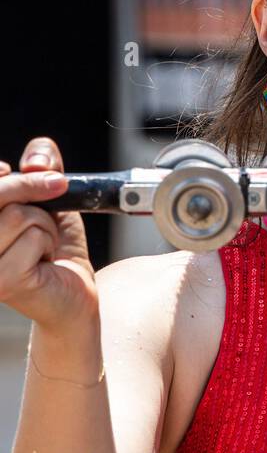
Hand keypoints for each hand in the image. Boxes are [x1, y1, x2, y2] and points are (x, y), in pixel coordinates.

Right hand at [0, 137, 97, 332]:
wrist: (73, 292)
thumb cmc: (54, 244)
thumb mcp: (48, 196)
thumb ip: (39, 166)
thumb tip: (36, 160)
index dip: (2, 174)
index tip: (16, 172)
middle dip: (31, 186)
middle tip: (57, 187)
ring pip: (18, 214)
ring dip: (44, 224)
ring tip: (43, 242)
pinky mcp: (3, 282)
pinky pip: (33, 237)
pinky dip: (49, 241)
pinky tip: (45, 260)